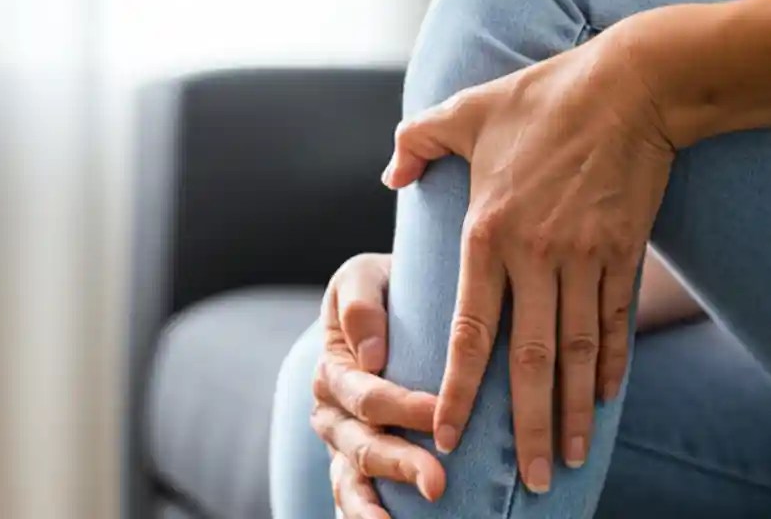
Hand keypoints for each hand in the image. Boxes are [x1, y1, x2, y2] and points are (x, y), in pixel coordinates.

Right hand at [309, 253, 445, 517]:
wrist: (392, 303)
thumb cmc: (386, 287)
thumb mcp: (365, 275)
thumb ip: (360, 302)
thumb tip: (371, 355)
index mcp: (332, 367)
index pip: (364, 393)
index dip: (400, 405)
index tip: (439, 412)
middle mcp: (330, 412)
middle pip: (360, 444)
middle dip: (398, 463)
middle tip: (437, 482)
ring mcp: (340, 444)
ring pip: (350, 481)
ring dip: (372, 508)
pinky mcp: (354, 467)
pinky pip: (351, 498)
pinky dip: (361, 516)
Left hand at [382, 8, 680, 491]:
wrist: (632, 84)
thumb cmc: (544, 96)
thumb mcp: (468, 109)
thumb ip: (417, 142)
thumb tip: (390, 176)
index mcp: (488, 231)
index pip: (469, 329)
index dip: (458, 388)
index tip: (448, 434)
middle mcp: (536, 256)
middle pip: (530, 361)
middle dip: (525, 427)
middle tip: (525, 480)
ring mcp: (585, 258)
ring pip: (577, 354)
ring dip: (572, 413)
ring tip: (566, 459)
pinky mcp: (624, 253)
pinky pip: (615, 324)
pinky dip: (610, 367)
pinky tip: (604, 402)